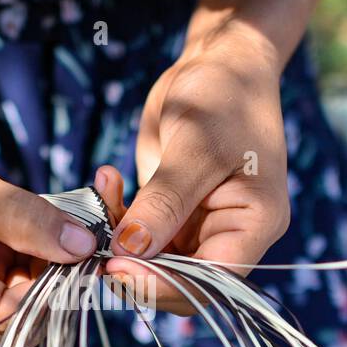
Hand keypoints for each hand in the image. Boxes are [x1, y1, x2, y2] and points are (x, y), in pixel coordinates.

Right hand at [0, 105, 99, 337]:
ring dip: (58, 262)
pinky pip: (18, 272)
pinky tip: (69, 220)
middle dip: (59, 278)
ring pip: (23, 293)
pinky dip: (46, 249)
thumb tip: (84, 247)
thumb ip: (26, 219)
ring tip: (88, 218)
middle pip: (16, 313)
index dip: (51, 295)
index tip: (90, 258)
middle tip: (97, 235)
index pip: (3, 317)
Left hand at [106, 19, 289, 313]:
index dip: (163, 284)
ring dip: (116, 239)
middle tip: (91, 244)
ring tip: (102, 189)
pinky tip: (106, 177)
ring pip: (151, 262)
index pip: (211, 281)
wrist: (220, 62)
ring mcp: (200, 228)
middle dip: (133, 267)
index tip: (116, 268)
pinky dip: (115, 215)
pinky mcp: (172, 216)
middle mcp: (231, 236)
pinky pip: (137, 235)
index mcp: (255, 224)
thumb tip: (130, 251)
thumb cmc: (224, 94)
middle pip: (178, 281)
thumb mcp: (195, 144)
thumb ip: (164, 201)